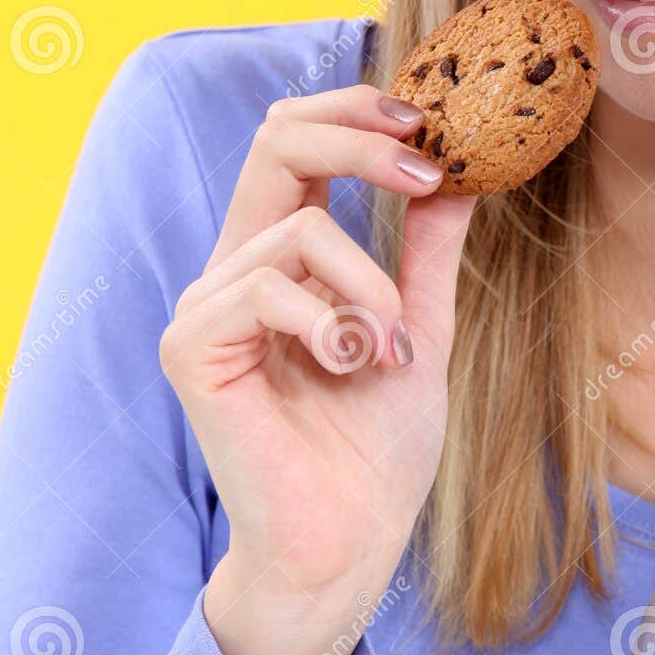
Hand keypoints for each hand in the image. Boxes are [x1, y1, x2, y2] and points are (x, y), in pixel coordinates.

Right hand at [158, 83, 476, 654]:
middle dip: (361, 138)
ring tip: (392, 352)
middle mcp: (236, 270)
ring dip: (374, 287)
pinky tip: (352, 366)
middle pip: (277, 140)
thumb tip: (460, 172)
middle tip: (430, 167)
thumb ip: (427, 251)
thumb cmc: (378, 450)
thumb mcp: (419, 327)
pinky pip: (268, 289)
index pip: (295, 142)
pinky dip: (332, 321)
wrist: (349, 543)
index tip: (429, 121)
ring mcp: (207, 307)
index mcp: (282, 259)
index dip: (355, 112)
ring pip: (301, 228)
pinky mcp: (193, 349)